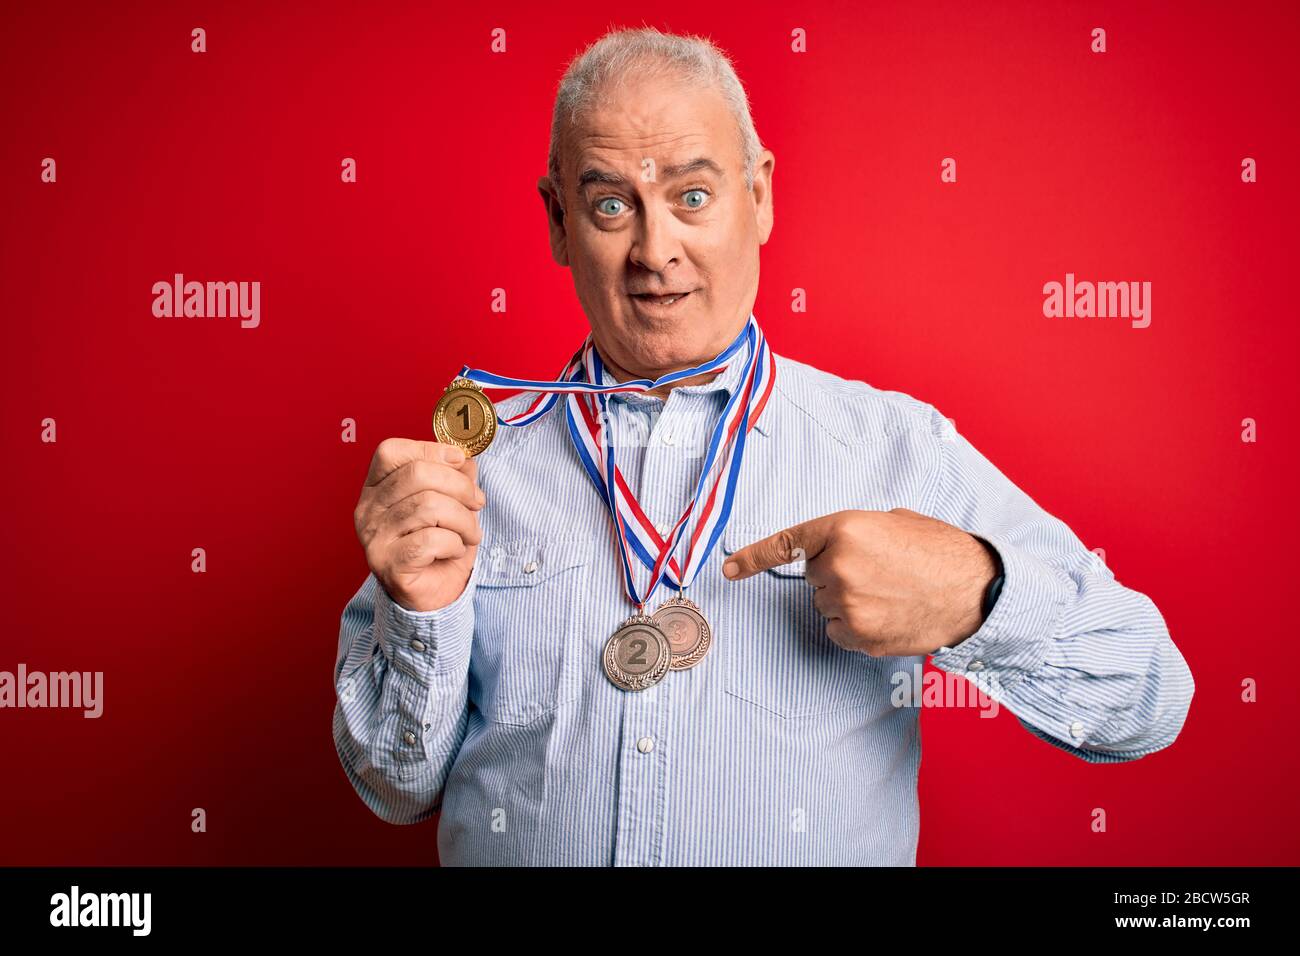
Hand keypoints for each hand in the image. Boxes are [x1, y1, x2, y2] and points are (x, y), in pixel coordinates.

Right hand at [353, 439, 485, 611]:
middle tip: (478, 502)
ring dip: (463, 520)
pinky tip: (454, 551)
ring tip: (471, 534)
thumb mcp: (452, 504)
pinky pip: (430, 540)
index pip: (391, 452)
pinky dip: (454, 544)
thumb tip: (466, 459)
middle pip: (417, 474)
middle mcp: (368, 510)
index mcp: (376, 488)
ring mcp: (374, 538)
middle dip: (459, 486)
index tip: (460, 460)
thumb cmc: (439, 546)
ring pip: (429, 506)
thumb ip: (455, 477)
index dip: (429, 449)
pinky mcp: (389, 564)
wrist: (433, 597)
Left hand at [721, 508, 999, 655]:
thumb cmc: (939, 550)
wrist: (977, 589)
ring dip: (848, 600)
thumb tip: (833, 549)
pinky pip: (839, 630)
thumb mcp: (892, 523)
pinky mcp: (859, 635)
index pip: (787, 544)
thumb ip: (853, 534)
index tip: (727, 570)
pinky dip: (857, 626)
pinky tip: (888, 614)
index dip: (753, 557)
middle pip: (813, 577)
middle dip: (837, 573)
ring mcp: (847, 604)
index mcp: (844, 529)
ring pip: (826, 605)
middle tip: (880, 570)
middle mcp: (838, 566)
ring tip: (891, 592)